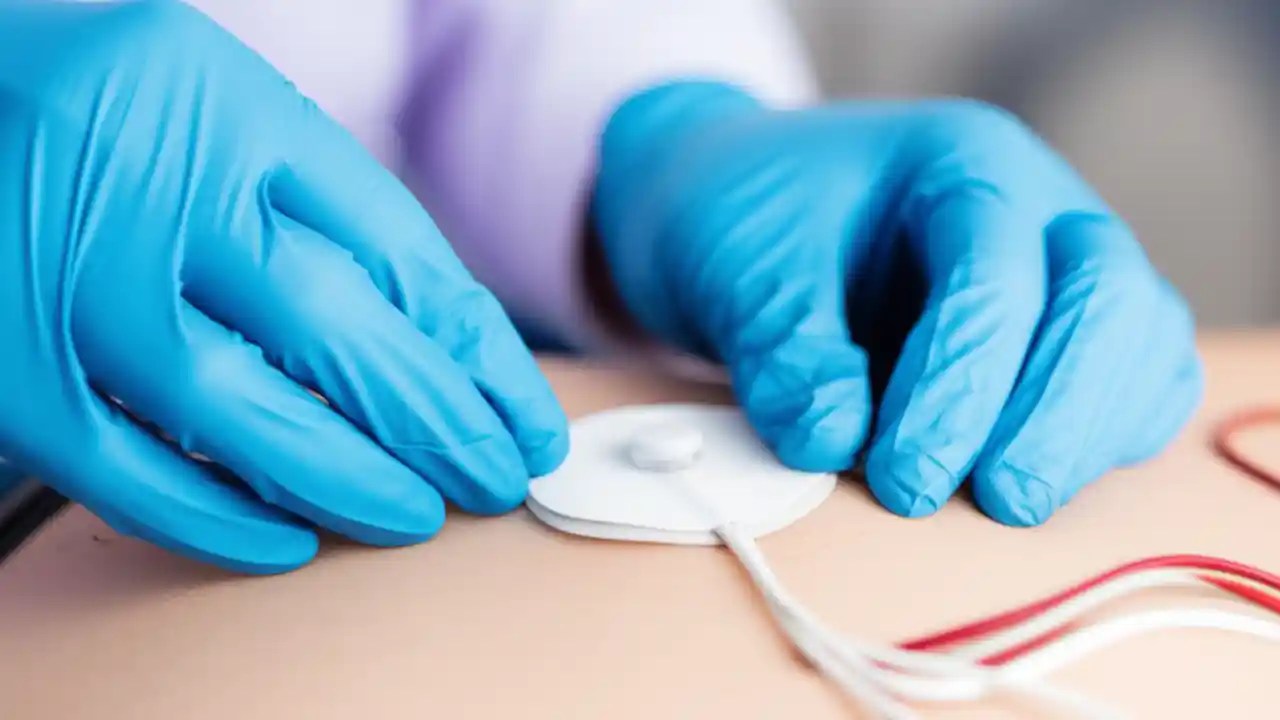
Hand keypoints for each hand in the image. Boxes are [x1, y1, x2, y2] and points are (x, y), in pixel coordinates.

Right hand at [0, 3, 566, 571]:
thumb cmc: (101, 109)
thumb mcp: (222, 108)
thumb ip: (319, 208)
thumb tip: (441, 348)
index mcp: (226, 106)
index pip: (395, 250)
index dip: (478, 354)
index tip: (525, 421)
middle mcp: (149, 185)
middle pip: (334, 328)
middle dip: (436, 424)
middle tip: (492, 481)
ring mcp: (69, 280)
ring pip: (236, 409)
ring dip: (344, 480)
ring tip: (415, 517)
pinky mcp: (5, 367)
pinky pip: (120, 468)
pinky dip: (213, 519)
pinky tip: (286, 540)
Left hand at [593, 81, 1200, 524]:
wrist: (742, 212)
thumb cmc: (749, 221)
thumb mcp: (743, 271)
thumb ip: (786, 352)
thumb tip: (835, 441)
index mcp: (961, 162)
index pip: (993, 275)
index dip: (960, 386)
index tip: (906, 480)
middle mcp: (1035, 203)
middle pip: (1107, 295)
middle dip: (1056, 412)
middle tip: (997, 501)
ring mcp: (1063, 264)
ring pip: (1142, 339)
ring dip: (1088, 432)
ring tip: (1009, 502)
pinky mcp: (1068, 330)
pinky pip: (1136, 379)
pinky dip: (1105, 436)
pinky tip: (1042, 478)